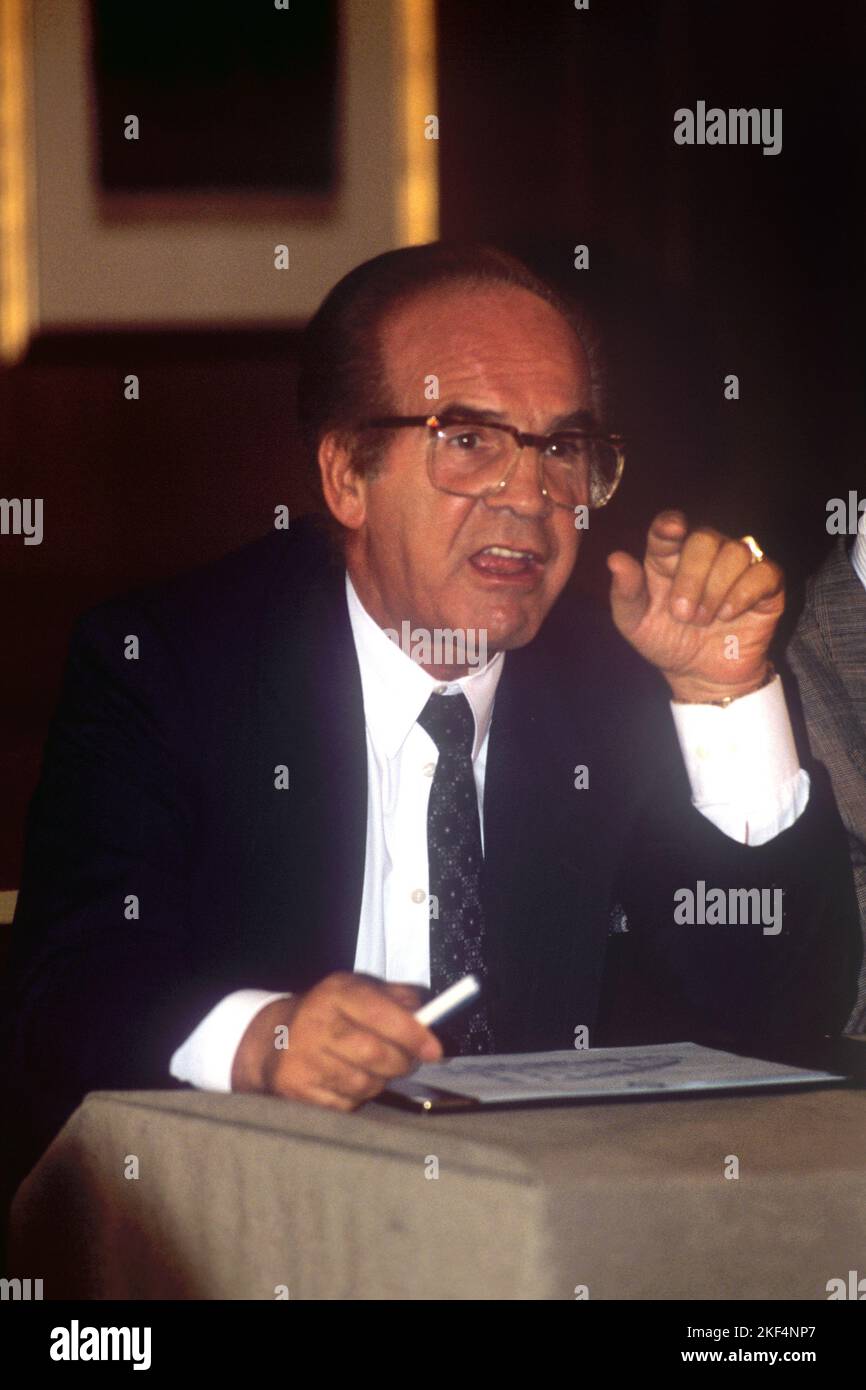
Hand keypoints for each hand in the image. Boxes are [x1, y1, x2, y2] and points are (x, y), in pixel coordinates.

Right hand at [231, 972, 442, 1109]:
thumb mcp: (360, 992)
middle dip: (401, 1063)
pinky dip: (355, 1098)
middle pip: (376, 1054)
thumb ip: (398, 998)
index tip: (435, 1050)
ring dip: (378, 1082)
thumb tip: (428, 1015)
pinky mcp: (295, 1088)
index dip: (413, 1034)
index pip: (381, 1013)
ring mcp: (302, 1057)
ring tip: (370, 1069)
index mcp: (335, 992)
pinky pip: (345, 1104)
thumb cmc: (332, 1015)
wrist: (274, 1039)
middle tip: (406, 1062)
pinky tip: (345, 1081)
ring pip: (364, 1084)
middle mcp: (315, 1022)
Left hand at [607, 510, 783, 701]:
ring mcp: (737, 567)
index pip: (669, 528)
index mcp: (668, 557)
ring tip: (704, 620)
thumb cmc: (666, 642)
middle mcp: (704, 555)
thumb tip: (615, 558)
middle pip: (705, 539)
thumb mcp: (635, 624)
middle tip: (683, 615)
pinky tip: (728, 614)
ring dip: (715, 590)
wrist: (700, 675)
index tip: (672, 530)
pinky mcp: (765, 585)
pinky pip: (764, 572)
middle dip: (692, 578)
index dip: (670, 525)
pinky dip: (744, 593)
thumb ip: (625, 593)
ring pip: (736, 552)